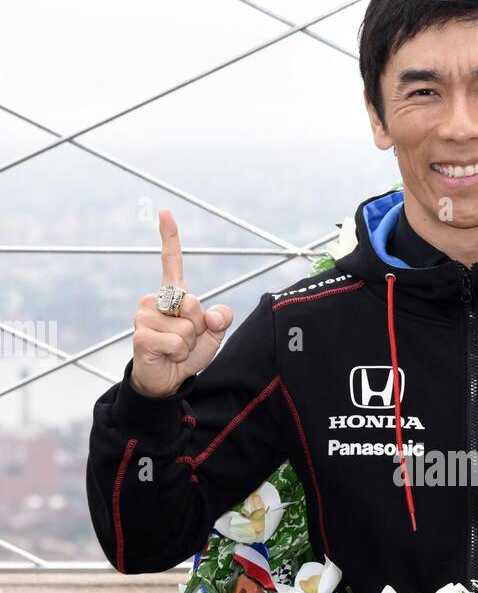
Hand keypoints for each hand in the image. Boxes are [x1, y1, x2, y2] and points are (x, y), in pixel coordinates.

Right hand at [130, 207, 234, 398]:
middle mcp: (154, 300)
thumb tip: (213, 316)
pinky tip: (168, 357)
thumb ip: (221, 318)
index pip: (171, 262)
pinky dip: (180, 354)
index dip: (169, 237)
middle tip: (187, 340)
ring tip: (176, 350)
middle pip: (192, 303)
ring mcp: (144, 317)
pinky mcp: (141, 336)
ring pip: (186, 327)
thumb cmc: (188, 353)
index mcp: (172, 295)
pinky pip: (177, 343)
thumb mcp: (213, 334)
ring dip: (189, 344)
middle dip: (199, 327)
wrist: (168, 380)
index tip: (166, 212)